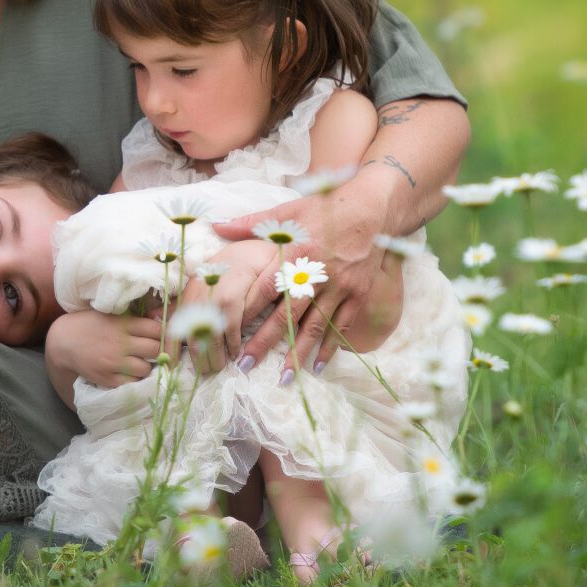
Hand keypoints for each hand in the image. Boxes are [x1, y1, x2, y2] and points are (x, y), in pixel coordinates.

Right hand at [44, 307, 163, 388]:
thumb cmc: (91, 324)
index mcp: (123, 324)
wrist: (64, 341)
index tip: (162, 337)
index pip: (157, 328)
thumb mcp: (112, 315)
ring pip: (146, 368)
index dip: (164, 333)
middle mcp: (120, 343)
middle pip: (155, 349)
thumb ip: (134, 319)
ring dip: (146, 366)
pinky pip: (131, 383)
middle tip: (155, 352)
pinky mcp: (107, 378)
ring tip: (140, 363)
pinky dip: (134, 380)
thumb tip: (162, 323)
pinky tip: (130, 373)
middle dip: (158, 351)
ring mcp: (113, 362)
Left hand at [209, 188, 391, 368]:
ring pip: (314, 327)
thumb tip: (215, 225)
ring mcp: (339, 287)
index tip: (228, 330)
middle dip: (265, 341)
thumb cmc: (323, 208)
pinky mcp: (358, 295)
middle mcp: (316, 274)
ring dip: (297, 354)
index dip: (247, 310)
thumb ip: (250, 224)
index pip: (266, 288)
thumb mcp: (286, 212)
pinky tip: (317, 367)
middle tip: (245, 364)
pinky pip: (341, 326)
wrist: (371, 208)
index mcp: (295, 253)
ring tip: (282, 378)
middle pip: (287, 314)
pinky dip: (329, 348)